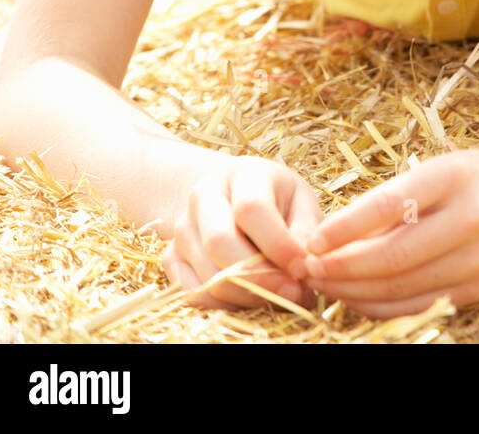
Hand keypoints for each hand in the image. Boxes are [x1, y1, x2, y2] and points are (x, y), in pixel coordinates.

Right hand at [161, 155, 324, 310]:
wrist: (230, 195)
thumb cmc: (275, 198)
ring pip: (208, 274)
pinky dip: (226, 305)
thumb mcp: (299, 200)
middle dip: (260, 276)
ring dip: (248, 296)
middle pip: (220, 242)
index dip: (278, 244)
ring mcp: (182, 227)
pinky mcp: (171, 257)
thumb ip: (306, 230)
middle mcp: (204, 196)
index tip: (303, 268)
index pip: (251, 208)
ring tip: (277, 295)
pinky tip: (251, 297)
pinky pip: (194, 293)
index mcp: (241, 173)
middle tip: (292, 292)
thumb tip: (304, 268)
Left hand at [289, 141, 478, 317]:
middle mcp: (473, 218)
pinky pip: (420, 305)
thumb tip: (332, 240)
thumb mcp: (436, 170)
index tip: (313, 240)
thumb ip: (392, 202)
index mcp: (455, 176)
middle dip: (343, 267)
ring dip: (356, 291)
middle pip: (394, 255)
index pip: (390, 205)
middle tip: (308, 268)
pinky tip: (356, 297)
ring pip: (404, 288)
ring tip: (324, 283)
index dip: (346, 227)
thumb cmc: (473, 176)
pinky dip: (382, 307)